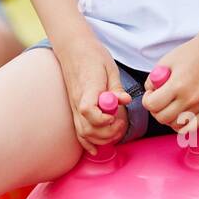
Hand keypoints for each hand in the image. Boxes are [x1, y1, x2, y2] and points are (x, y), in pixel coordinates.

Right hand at [55, 39, 131, 156]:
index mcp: (87, 88)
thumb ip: (116, 87)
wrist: (73, 49)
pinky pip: (77, 131)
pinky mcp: (74, 109)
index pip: (89, 111)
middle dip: (107, 133)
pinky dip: (86, 143)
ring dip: (101, 139)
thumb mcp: (109, 67)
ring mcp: (74, 106)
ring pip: (83, 132)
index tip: (116, 116)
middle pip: (88, 127)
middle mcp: (78, 100)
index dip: (104, 119)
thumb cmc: (93, 56)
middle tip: (121, 124)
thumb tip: (124, 100)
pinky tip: (95, 149)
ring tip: (115, 130)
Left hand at [141, 33, 198, 139]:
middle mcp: (190, 99)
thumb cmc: (190, 54)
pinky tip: (177, 114)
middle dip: (154, 109)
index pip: (152, 105)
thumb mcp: (166, 61)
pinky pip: (191, 127)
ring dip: (167, 117)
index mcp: (178, 85)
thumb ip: (153, 79)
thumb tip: (150, 92)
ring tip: (168, 104)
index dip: (147, 99)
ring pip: (175, 125)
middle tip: (157, 97)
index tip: (150, 92)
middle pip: (162, 118)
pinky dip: (181, 125)